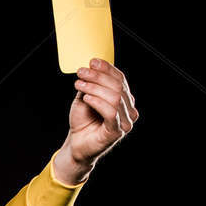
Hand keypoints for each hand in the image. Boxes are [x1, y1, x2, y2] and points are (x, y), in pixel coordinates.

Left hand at [57, 59, 138, 177]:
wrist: (76, 144)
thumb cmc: (83, 121)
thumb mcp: (86, 96)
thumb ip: (92, 83)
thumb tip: (93, 66)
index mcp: (125, 100)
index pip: (120, 79)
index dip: (107, 69)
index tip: (92, 62)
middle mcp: (129, 110)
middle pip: (118, 86)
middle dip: (98, 77)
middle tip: (81, 73)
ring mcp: (125, 122)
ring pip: (115, 97)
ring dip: (95, 88)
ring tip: (80, 85)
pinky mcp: (117, 132)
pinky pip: (111, 112)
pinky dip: (97, 102)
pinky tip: (86, 98)